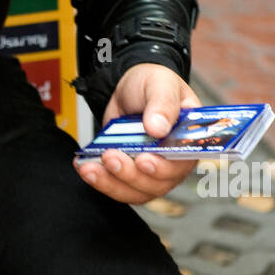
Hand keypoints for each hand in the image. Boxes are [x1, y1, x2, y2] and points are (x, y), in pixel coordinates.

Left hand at [73, 63, 200, 204]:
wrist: (129, 88)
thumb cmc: (153, 84)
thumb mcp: (160, 84)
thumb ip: (163, 104)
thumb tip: (158, 128)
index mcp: (188, 140)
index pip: (182, 163)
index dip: (164, 167)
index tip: (144, 161)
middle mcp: (173, 161)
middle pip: (157, 183)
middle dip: (130, 174)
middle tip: (110, 156)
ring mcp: (151, 171)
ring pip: (135, 190)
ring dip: (111, 182)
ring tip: (90, 168)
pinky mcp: (130, 172)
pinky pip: (118, 186)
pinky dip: (101, 181)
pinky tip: (86, 168)